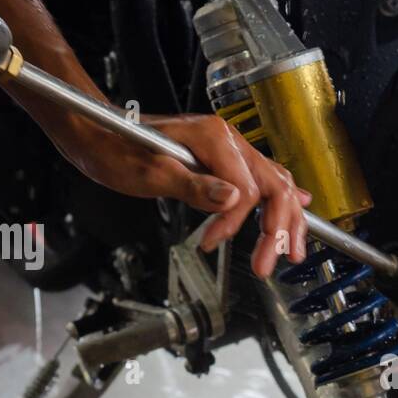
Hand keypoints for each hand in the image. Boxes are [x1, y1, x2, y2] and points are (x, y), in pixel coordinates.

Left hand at [46, 110, 310, 277]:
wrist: (98, 133)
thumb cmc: (117, 149)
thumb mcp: (151, 172)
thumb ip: (195, 187)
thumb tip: (234, 200)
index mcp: (215, 139)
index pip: (248, 189)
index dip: (236, 222)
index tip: (212, 243)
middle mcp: (229, 140)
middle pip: (275, 187)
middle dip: (278, 229)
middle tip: (269, 264)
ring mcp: (229, 149)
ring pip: (275, 184)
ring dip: (286, 219)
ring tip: (292, 251)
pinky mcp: (223, 159)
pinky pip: (263, 178)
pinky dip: (281, 198)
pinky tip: (299, 206)